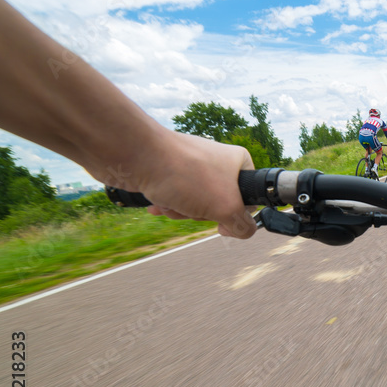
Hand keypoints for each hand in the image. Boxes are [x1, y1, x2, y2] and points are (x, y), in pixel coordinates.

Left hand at [134, 131, 257, 238]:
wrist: (136, 155)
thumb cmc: (185, 175)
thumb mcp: (227, 207)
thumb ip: (242, 225)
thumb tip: (241, 231)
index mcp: (238, 162)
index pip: (249, 198)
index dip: (237, 213)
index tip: (223, 216)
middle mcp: (216, 162)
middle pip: (219, 205)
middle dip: (201, 213)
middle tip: (193, 206)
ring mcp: (191, 166)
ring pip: (195, 204)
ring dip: (181, 211)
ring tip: (171, 201)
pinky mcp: (169, 171)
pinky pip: (175, 196)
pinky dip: (166, 203)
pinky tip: (156, 201)